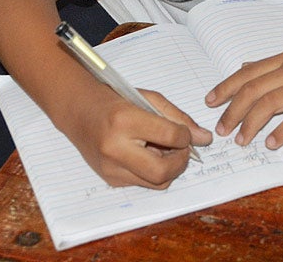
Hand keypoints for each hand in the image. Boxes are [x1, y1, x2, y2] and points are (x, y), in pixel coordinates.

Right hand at [65, 87, 211, 188]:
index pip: (170, 137)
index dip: (186, 136)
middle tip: (182, 149)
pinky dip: (153, 172)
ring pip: (156, 183)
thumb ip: (177, 118)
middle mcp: (115, 149)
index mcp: (125, 121)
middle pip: (163, 172)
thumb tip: (204, 138)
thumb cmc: (114, 100)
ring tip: (163, 150)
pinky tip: (148, 154)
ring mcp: (110, 168)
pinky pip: (143, 183)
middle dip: (181, 162)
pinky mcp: (110, 180)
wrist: (78, 111)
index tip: (186, 132)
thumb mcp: (148, 98)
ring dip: (169, 169)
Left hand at [206, 49, 282, 147]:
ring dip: (250, 124)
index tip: (209, 102)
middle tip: (222, 130)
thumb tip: (246, 66)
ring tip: (241, 141)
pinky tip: (271, 143)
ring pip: (269, 103)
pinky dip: (281, 132)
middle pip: (253, 89)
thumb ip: (275, 65)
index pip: (248, 73)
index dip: (225, 88)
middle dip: (232, 111)